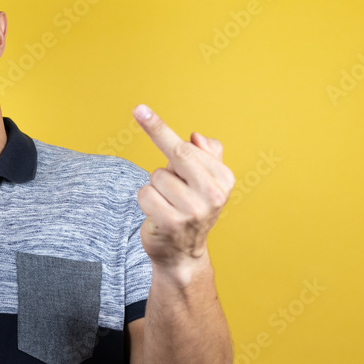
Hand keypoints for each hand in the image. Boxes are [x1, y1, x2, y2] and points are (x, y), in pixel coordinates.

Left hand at [132, 105, 234, 268]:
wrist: (183, 254)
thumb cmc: (192, 209)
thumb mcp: (207, 181)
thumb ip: (208, 155)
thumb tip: (197, 136)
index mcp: (224, 179)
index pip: (188, 147)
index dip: (160, 127)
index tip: (140, 109)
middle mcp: (213, 195)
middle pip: (176, 154)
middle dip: (156, 132)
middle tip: (139, 112)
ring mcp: (193, 210)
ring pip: (157, 176)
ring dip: (156, 186)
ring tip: (167, 201)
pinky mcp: (172, 223)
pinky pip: (145, 194)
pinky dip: (146, 200)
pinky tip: (157, 212)